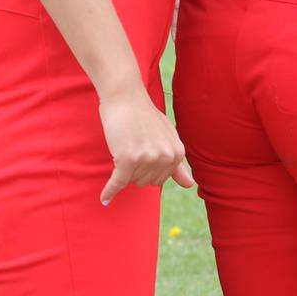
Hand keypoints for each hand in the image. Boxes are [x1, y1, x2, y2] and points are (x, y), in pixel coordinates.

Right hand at [98, 87, 193, 204]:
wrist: (125, 97)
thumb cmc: (144, 116)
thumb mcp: (167, 137)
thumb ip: (178, 163)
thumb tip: (191, 185)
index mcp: (177, 153)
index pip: (160, 179)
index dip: (147, 168)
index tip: (141, 152)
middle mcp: (165, 157)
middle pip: (146, 182)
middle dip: (136, 170)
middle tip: (131, 146)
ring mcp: (147, 159)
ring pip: (132, 181)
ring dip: (124, 170)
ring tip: (124, 148)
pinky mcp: (127, 159)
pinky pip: (118, 183)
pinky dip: (110, 191)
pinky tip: (105, 198)